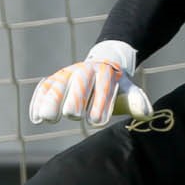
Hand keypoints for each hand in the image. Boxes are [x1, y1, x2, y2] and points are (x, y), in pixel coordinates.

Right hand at [29, 42, 151, 125]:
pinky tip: (36, 119)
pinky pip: (43, 89)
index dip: (99, 104)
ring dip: (52, 102)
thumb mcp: (129, 90)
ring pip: (57, 86)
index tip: (97, 120)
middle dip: (75, 101)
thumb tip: (148, 116)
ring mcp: (67, 74)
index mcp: (105, 73)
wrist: (104, 63)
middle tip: (75, 115)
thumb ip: (137, 102)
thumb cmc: (117, 85)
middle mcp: (84, 71)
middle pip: (77, 86)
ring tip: (49, 119)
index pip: (102, 89)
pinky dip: (38, 102)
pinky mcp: (54, 79)